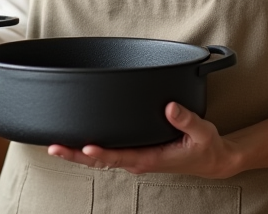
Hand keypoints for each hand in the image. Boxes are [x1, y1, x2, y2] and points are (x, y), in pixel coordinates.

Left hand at [47, 103, 240, 178]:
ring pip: (102, 158)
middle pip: (101, 160)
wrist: (213, 160)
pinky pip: (110, 153)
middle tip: (54, 147)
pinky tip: (79, 141)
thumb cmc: (206, 147)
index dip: (102, 153)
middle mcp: (139, 161)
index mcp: (152, 158)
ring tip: (56, 145)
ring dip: (79, 153)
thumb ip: (186, 119)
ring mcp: (136, 158)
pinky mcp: (137, 153)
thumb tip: (169, 107)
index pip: (120, 157)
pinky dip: (92, 149)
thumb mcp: (202, 132)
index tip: (86, 146)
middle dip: (77, 154)